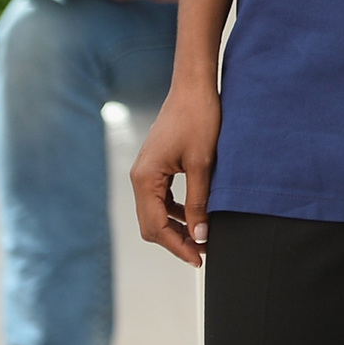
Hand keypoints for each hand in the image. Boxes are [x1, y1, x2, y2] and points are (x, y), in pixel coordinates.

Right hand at [131, 77, 219, 265]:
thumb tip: (200, 235)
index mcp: (144, 179)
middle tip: (202, 252)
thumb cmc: (199, 118)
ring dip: (177, 226)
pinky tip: (197, 214)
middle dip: (176, 240)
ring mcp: (146, 171)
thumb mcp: (203, 163)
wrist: (195, 86)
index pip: (155, 227)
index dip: (177, 246)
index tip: (199, 258)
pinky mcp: (157, 165)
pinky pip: (163, 196)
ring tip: (202, 237)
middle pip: (152, 223)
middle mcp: (139, 178)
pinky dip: (178, 209)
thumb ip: (200, 201)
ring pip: (157, 211)